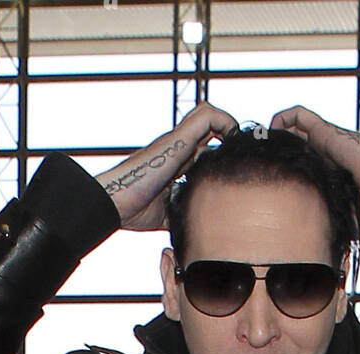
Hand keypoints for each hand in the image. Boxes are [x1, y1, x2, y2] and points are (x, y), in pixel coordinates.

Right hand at [98, 102, 238, 231]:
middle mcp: (178, 147)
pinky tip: (230, 139)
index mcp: (177, 163)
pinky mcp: (178, 138)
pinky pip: (207, 115)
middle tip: (243, 155)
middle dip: (230, 137)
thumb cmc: (135, 209)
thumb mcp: (168, 215)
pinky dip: (224, 121)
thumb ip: (183, 214)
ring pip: (208, 114)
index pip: (204, 148)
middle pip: (209, 127)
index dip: (222, 153)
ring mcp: (178, 140)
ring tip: (238, 144)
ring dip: (228, 124)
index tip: (235, 169)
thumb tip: (197, 234)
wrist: (116, 201)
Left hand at [269, 106, 359, 234]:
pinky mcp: (327, 132)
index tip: (267, 178)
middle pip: (294, 144)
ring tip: (263, 140)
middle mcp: (325, 156)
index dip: (284, 168)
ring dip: (277, 130)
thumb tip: (317, 251)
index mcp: (329, 175)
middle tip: (258, 159)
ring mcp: (325, 142)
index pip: (301, 166)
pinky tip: (275, 126)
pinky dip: (286, 115)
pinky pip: (302, 115)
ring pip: (295, 127)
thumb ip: (330, 227)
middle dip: (276, 149)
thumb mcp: (345, 221)